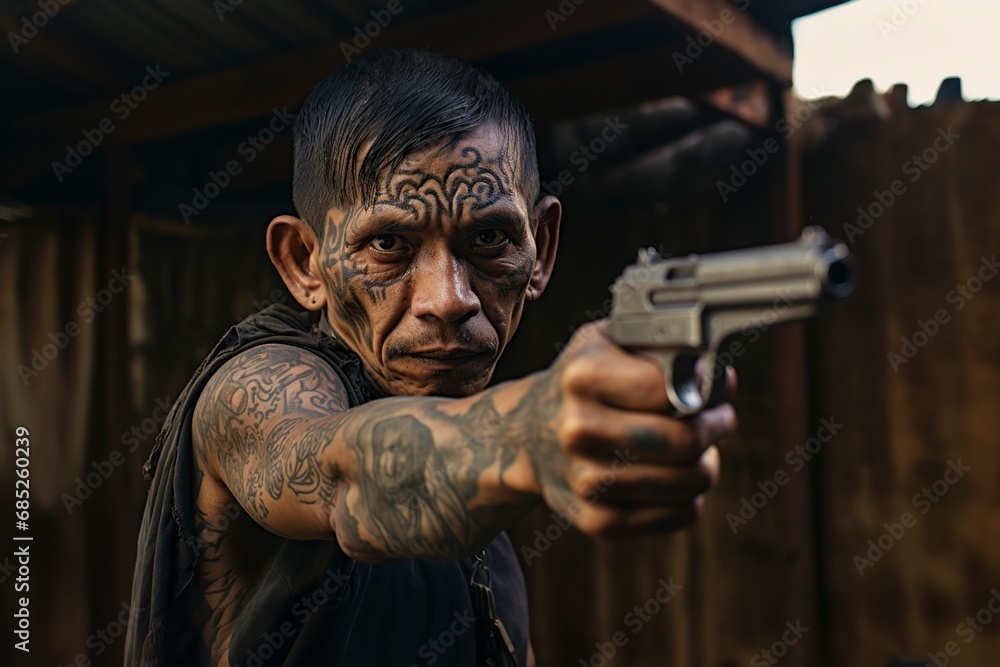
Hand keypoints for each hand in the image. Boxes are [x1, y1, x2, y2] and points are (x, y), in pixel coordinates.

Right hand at [531, 321, 736, 537]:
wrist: (527, 436)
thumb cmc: (582, 384)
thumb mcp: (606, 344)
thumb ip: (660, 347)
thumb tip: (719, 377)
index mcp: (582, 376)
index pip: (671, 388)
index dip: (707, 389)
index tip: (715, 388)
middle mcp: (578, 429)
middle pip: (685, 440)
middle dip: (717, 426)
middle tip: (719, 419)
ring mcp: (584, 479)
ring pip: (689, 482)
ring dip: (708, 464)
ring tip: (700, 449)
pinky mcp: (595, 520)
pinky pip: (678, 515)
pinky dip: (690, 497)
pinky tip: (677, 477)